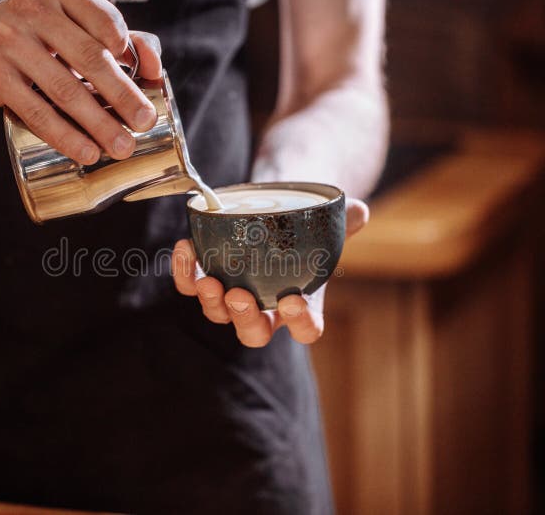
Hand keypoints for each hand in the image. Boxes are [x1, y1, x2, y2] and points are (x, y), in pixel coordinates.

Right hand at [0, 0, 161, 163]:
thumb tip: (154, 67)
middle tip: (144, 122)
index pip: (102, 19)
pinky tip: (86, 151)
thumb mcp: (71, 22)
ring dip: (98, 124)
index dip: (127, 48)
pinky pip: (36, 112)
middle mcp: (32, 8)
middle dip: (123, 95)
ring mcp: (9, 41)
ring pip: (64, 90)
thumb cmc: (34, 34)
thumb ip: (116, 37)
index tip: (146, 76)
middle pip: (90, 57)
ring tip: (121, 146)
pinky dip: (65, 136)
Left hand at [172, 198, 368, 346]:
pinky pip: (190, 286)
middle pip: (253, 333)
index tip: (295, 302)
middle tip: (240, 297)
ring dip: (211, 301)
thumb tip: (360, 212)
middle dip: (245, 318)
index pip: (305, 329)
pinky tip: (186, 248)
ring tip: (209, 281)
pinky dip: (184, 272)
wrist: (274, 211)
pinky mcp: (205, 279)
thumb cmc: (302, 229)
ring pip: (218, 313)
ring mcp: (232, 297)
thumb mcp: (328, 225)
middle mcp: (264, 310)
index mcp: (298, 305)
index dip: (301, 323)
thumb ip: (344, 222)